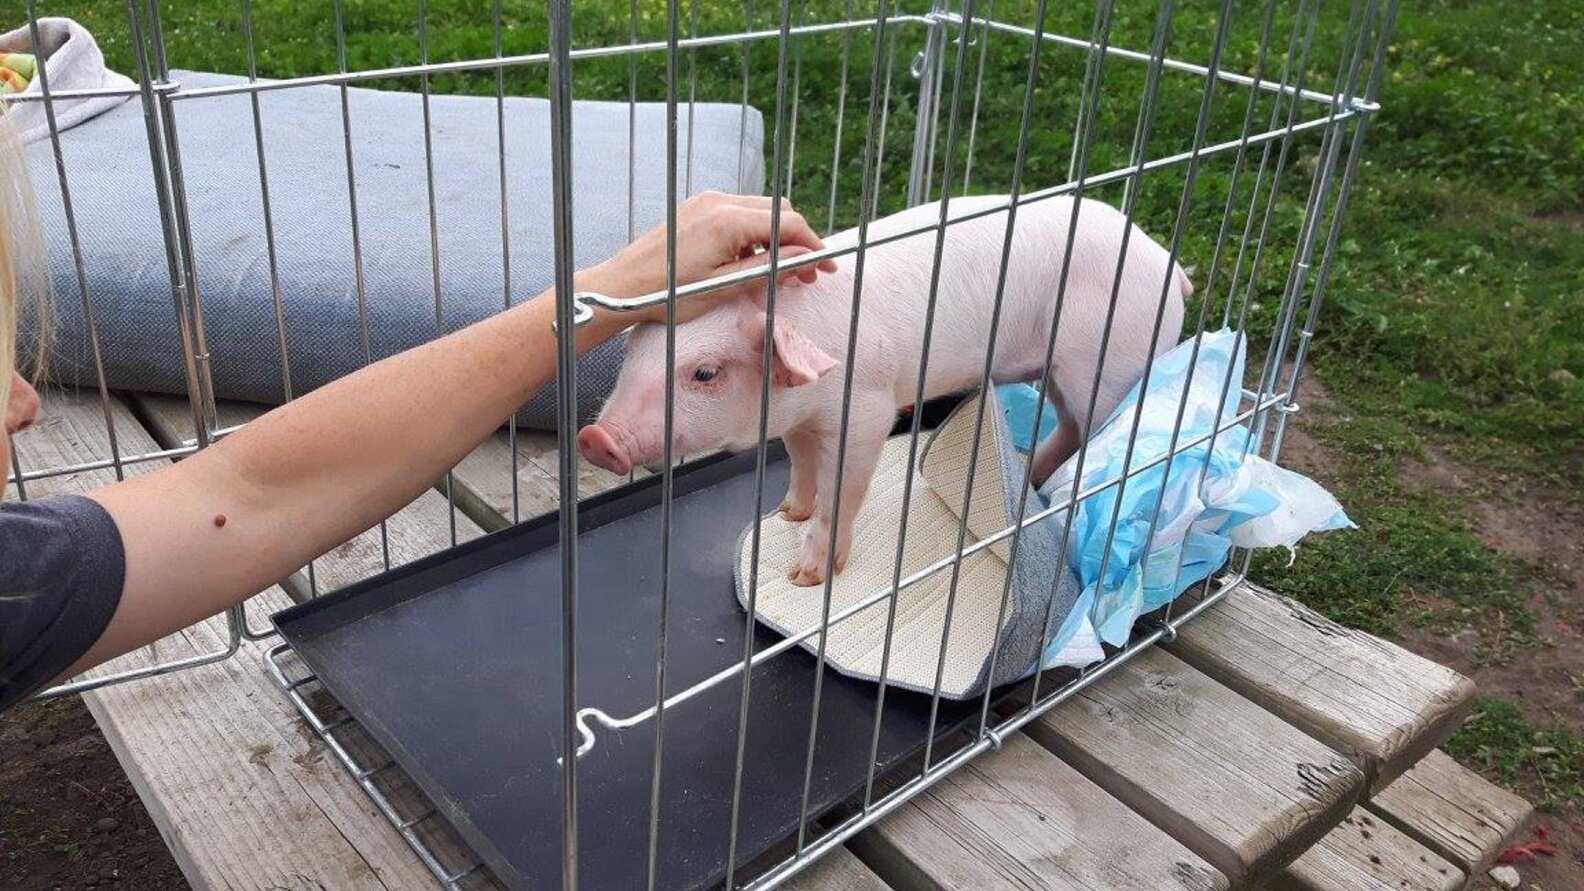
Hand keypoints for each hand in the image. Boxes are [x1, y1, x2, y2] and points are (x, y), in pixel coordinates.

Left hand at [581, 192, 838, 326]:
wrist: (622, 287)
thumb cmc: (668, 294)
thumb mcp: (724, 288)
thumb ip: (767, 268)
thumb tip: (803, 258)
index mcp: (727, 221)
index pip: (788, 224)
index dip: (813, 246)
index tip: (825, 269)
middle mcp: (719, 202)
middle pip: (778, 212)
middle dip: (797, 241)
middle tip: (804, 275)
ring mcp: (706, 202)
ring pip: (760, 211)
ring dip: (776, 238)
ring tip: (780, 272)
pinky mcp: (697, 209)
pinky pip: (738, 213)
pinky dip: (754, 234)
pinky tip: (750, 262)